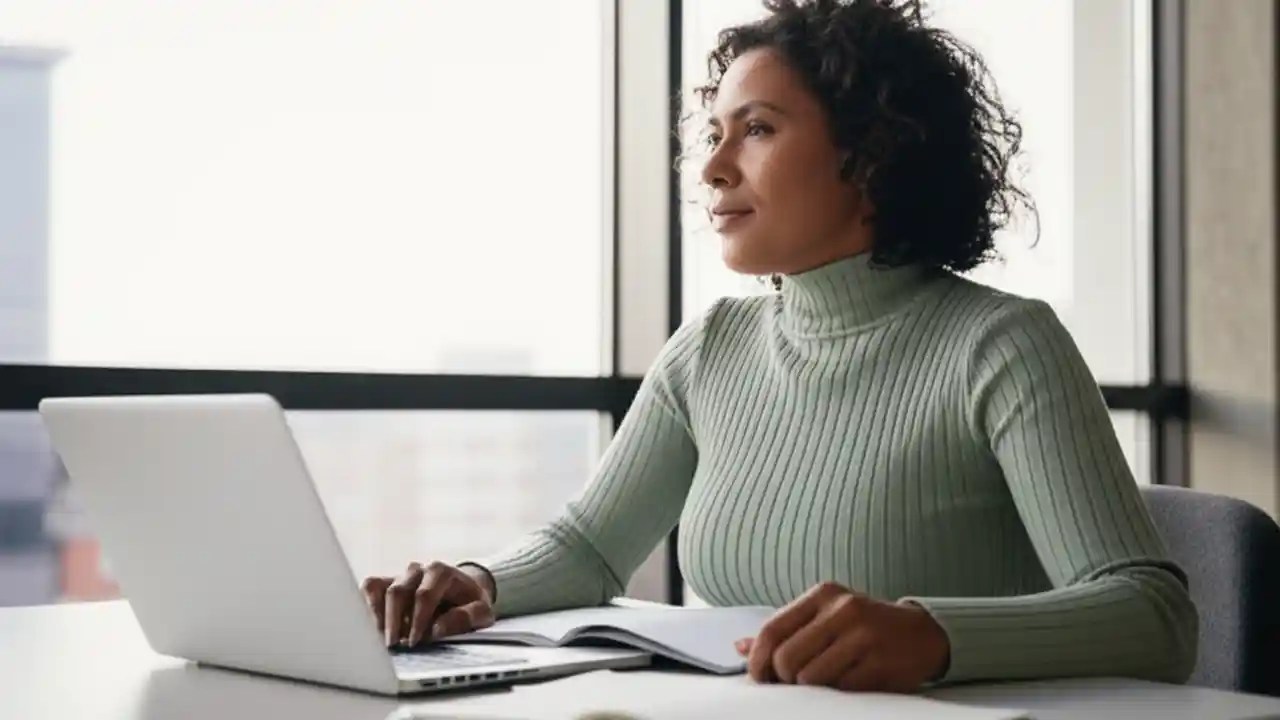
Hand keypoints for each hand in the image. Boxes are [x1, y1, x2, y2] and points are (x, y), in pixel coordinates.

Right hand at [361, 561, 495, 647]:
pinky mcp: (386, 582)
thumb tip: (437, 629)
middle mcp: (418, 569)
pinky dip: (367, 608)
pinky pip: (370, 589)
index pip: (424, 595)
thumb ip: (466, 618)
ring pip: (379, 589)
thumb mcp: (481, 612)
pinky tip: (373, 629)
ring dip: (377, 617)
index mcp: (441, 572)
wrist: (462, 589)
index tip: (414, 642)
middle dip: (394, 622)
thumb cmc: (470, 603)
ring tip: (381, 641)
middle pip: (398, 592)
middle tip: (393, 647)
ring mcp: (399, 574)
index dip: (417, 620)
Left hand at [734, 581, 949, 692]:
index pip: (772, 630)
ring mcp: (863, 635)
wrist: (921, 635)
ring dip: (812, 688)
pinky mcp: (880, 662)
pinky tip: (849, 681)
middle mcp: (842, 609)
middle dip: (785, 679)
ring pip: (810, 677)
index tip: (760, 678)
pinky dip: (838, 693)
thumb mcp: (824, 618)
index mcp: (822, 595)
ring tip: (827, 679)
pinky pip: (840, 690)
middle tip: (796, 682)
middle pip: (787, 658)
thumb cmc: (862, 628)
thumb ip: (785, 631)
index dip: (758, 661)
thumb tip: (739, 647)